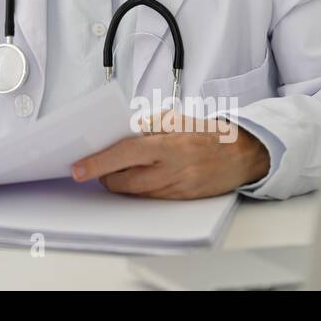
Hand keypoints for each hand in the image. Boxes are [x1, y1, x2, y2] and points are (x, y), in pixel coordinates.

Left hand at [70, 109, 268, 198]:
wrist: (242, 153)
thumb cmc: (205, 132)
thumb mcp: (175, 120)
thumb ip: (145, 128)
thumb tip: (115, 136)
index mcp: (169, 144)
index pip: (124, 154)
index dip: (98, 163)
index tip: (78, 169)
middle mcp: (174, 169)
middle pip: (126, 181)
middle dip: (106, 177)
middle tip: (97, 169)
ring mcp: (179, 187)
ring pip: (138, 193)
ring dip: (122, 184)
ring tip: (116, 172)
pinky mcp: (184, 200)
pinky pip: (153, 199)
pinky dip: (141, 190)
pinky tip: (138, 179)